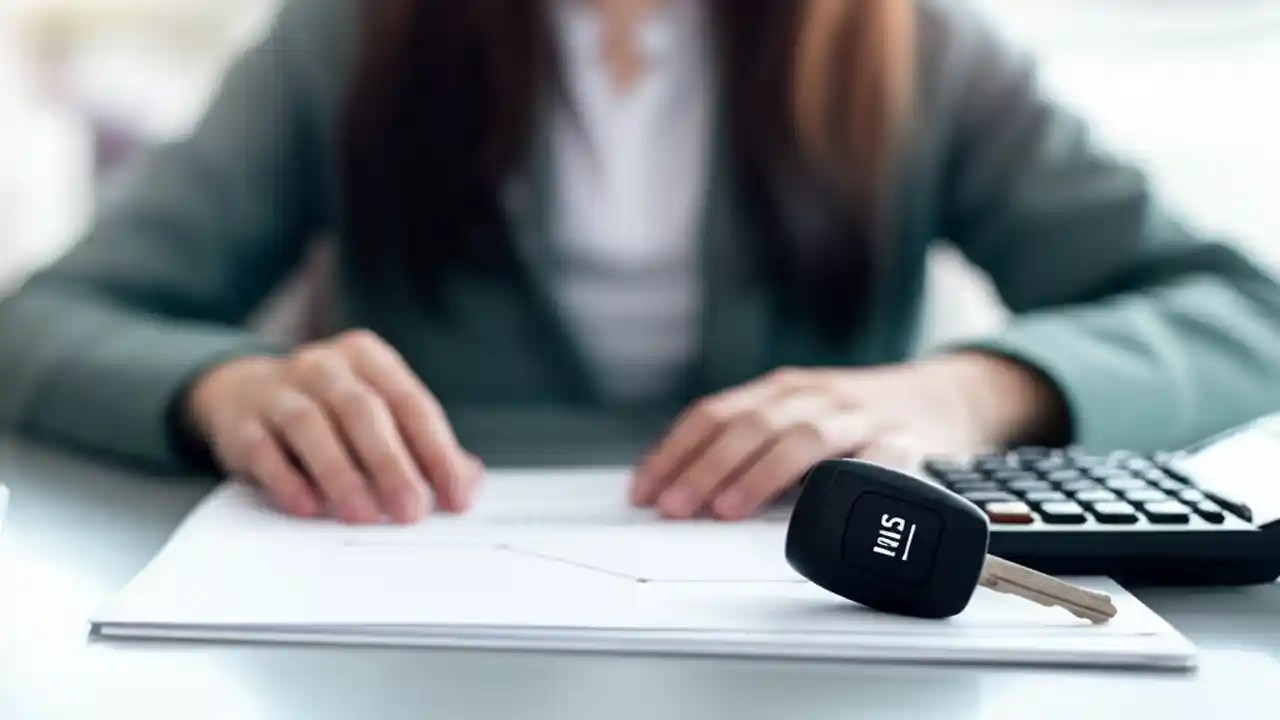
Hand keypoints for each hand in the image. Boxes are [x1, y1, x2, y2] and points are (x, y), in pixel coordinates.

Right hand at [185, 330, 483, 523]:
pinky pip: (264, 449)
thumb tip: (466, 484)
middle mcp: (323, 365)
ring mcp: (277, 389)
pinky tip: (309, 507)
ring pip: (312, 426)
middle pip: (364, 412)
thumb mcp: (377, 413)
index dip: (438, 452)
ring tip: (364, 515)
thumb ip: (422, 445)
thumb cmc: (329, 410)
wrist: (242, 392)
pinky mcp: (240, 421)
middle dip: (392, 464)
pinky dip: (289, 480)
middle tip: (411, 511)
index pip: (411, 403)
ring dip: (342, 474)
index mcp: (368, 358)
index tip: (456, 497)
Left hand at [631, 353, 1066, 520]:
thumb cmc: (857, 420)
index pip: (714, 414)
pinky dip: (844, 475)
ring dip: (758, 472)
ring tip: (726, 507)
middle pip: (749, 424)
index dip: (675, 451)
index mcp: (781, 390)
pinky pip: (873, 455)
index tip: (645, 490)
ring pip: (800, 436)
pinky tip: (820, 498)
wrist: (946, 397)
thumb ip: (750, 445)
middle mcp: (813, 395)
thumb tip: (682, 489)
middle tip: (674, 506)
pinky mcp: (903, 442)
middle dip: (704, 466)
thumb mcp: (798, 418)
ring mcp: (857, 416)